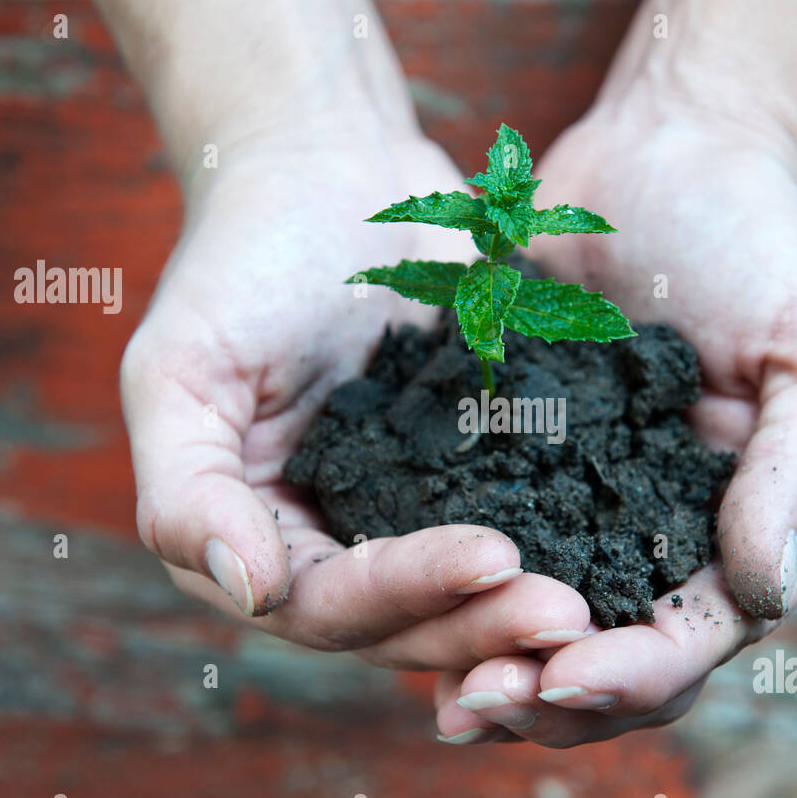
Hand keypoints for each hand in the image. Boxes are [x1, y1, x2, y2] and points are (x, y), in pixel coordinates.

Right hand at [120, 128, 594, 665]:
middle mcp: (334, 550)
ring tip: (599, 608)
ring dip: (525, 610)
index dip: (405, 592)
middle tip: (568, 615)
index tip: (492, 555)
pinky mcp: (475, 479)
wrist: (331, 172)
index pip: (326, 605)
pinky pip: (522, 531)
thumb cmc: (242, 259)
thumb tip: (250, 591)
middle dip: (483, 624)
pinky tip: (616, 558)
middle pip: (407, 625)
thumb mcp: (180, 370)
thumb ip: (186, 493)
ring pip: (469, 599)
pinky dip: (562, 554)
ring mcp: (408, 518)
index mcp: (258, 541)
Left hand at [432, 100, 796, 745]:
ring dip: (496, 669)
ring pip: (547, 632)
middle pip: (618, 664)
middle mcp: (679, 546)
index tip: (563, 673)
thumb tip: (760, 597)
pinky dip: (456, 598)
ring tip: (440, 696)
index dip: (634, 671)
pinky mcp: (528, 475)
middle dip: (551, 696)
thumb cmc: (767, 247)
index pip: (699, 636)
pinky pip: (490, 557)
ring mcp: (600, 516)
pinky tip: (404, 617)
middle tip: (476, 704)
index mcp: (763, 535)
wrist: (671, 155)